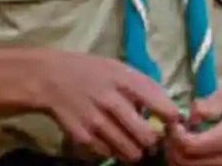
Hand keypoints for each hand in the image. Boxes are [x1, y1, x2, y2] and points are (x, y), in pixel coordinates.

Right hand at [35, 51, 181, 163]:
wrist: (48, 77)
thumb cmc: (88, 70)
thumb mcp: (117, 67)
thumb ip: (141, 85)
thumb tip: (165, 109)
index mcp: (124, 80)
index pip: (160, 105)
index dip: (172, 118)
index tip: (172, 122)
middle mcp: (112, 101)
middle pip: (148, 136)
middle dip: (153, 141)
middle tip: (151, 138)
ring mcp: (96, 121)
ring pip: (130, 151)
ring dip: (135, 150)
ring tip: (132, 143)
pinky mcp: (83, 136)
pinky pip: (108, 154)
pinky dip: (112, 151)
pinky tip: (109, 140)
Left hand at [166, 87, 221, 165]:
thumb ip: (209, 104)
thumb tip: (190, 116)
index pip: (192, 146)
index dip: (176, 135)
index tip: (174, 120)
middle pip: (187, 162)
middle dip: (173, 145)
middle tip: (172, 128)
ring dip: (178, 154)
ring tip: (178, 136)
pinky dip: (186, 159)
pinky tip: (186, 144)